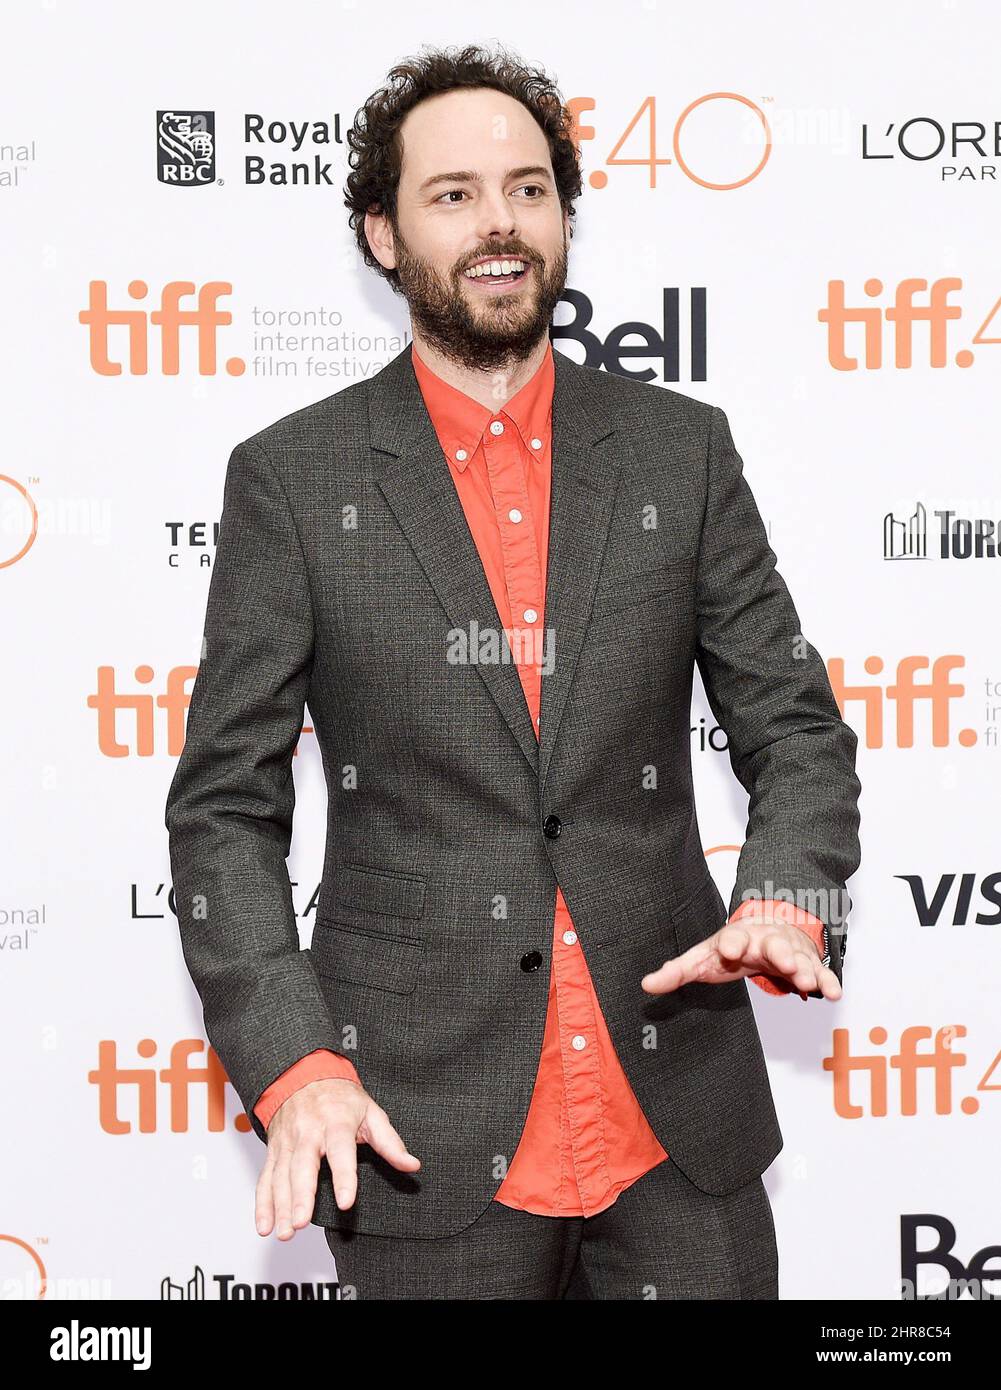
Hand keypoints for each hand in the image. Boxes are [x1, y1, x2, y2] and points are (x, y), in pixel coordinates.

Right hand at [254, 1076, 420, 1239]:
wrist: (303, 1076)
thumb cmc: (340, 1098)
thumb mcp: (370, 1111)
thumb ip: (390, 1142)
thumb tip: (411, 1165)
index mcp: (336, 1121)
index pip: (341, 1150)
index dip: (344, 1177)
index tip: (347, 1202)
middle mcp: (308, 1131)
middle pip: (303, 1166)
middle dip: (301, 1196)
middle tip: (301, 1223)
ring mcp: (288, 1141)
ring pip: (281, 1176)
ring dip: (281, 1206)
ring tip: (286, 1232)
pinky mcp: (275, 1150)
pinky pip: (266, 1178)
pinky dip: (263, 1203)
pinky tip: (265, 1225)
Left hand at [640, 915, 841, 1000]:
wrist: (765, 928)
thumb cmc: (731, 947)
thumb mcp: (703, 957)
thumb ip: (677, 971)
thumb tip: (646, 984)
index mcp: (736, 937)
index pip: (731, 936)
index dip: (730, 942)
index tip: (728, 949)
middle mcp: (764, 940)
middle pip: (772, 944)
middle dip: (778, 952)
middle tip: (783, 962)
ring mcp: (788, 950)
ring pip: (799, 958)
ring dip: (804, 968)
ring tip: (807, 981)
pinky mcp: (806, 964)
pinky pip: (819, 972)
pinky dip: (827, 981)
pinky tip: (833, 993)